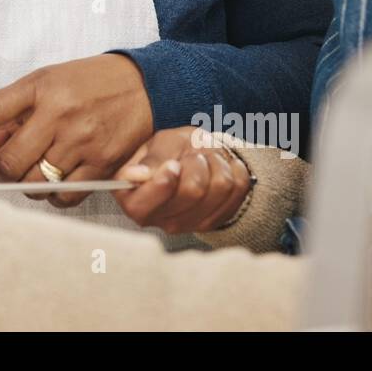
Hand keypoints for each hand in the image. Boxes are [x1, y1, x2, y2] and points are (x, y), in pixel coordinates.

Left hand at [0, 54, 153, 207]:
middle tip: (17, 159)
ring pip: (34, 182)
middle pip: (9, 162)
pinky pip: (64, 196)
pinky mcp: (102, 163)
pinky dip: (55, 194)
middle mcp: (58, 113)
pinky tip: (61, 176)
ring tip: (43, 164)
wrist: (144, 83)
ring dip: (30, 181)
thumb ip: (5, 117)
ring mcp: (81, 141)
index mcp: (38, 87)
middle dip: (6, 168)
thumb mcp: (43, 85)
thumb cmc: (86, 82)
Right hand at [114, 126, 251, 232]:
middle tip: (191, 155)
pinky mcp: (213, 222)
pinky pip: (238, 189)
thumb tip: (134, 175)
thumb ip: (151, 160)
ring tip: (205, 160)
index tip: (173, 164)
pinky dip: (233, 169)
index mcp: (133, 200)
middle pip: (191, 191)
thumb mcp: (159, 145)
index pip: (141, 206)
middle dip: (196, 162)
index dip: (162, 185)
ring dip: (216, 163)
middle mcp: (157, 219)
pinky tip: (220, 166)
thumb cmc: (171, 150)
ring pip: (219, 187)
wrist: (194, 157)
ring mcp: (186, 225)